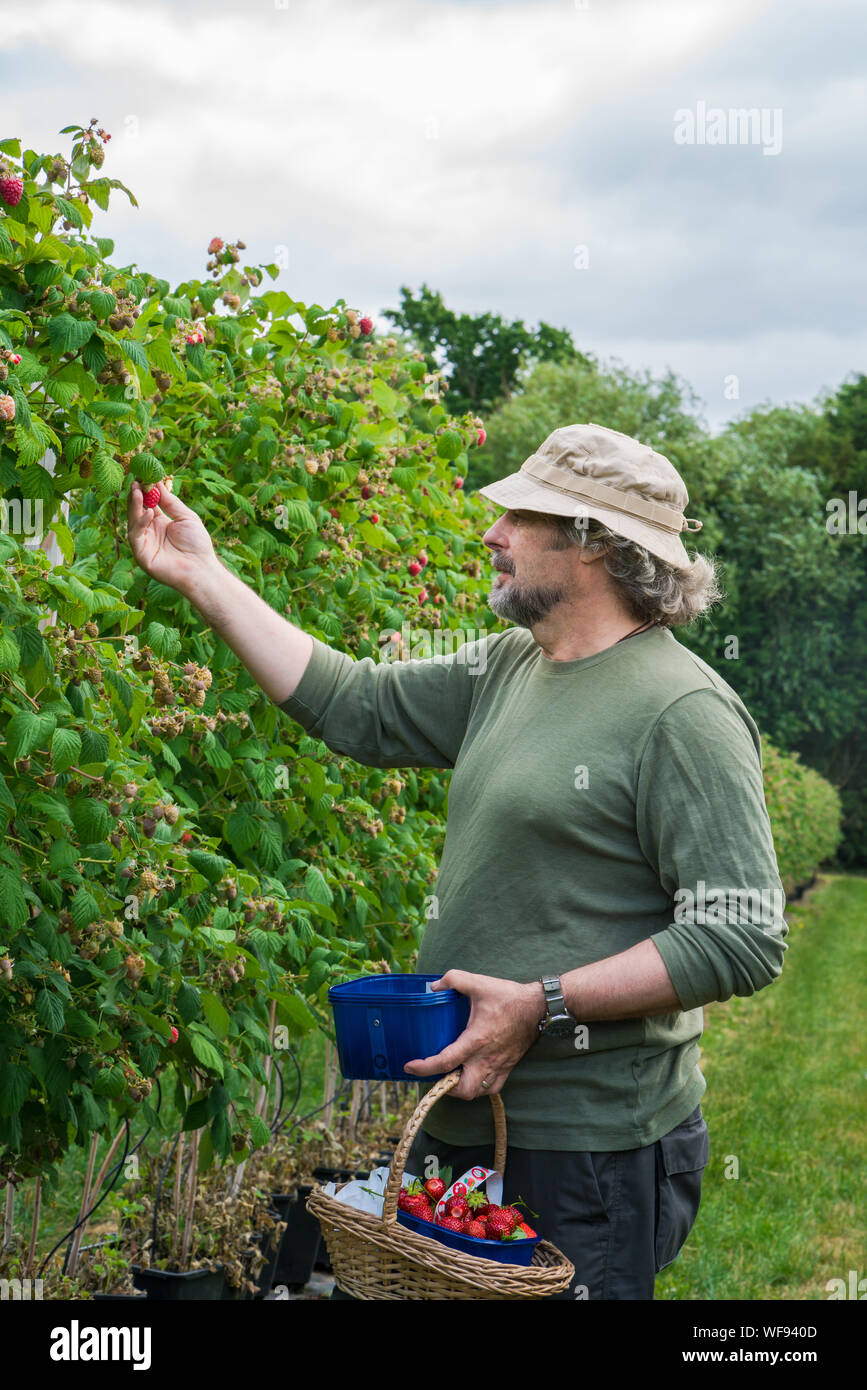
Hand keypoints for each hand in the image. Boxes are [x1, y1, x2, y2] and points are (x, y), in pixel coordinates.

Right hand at [126, 479, 218, 594]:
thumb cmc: (197, 544)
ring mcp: (144, 543)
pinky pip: (136, 536)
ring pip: (133, 521)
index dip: (145, 490)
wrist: (201, 568)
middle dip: (136, 496)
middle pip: (137, 511)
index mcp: (160, 523)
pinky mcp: (141, 554)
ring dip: (134, 506)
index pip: (148, 504)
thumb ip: (171, 501)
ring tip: (138, 491)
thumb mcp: (186, 516)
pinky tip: (148, 513)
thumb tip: (157, 482)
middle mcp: (149, 532)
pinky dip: (140, 523)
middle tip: (135, 481)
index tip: (143, 476)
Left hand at [402, 971, 542, 1099]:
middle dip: (445, 1087)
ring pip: (477, 1092)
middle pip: (463, 1090)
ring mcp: (499, 1065)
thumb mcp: (478, 983)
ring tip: (452, 1075)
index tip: (409, 1066)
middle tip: (436, 1073)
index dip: (424, 1068)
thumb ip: (453, 980)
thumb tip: (433, 986)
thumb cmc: (508, 997)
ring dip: (462, 1089)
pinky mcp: (508, 1066)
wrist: (539, 1007)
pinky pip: (492, 1088)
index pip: (445, 1062)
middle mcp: (487, 1058)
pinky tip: (472, 1074)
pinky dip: (479, 1087)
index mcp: (476, 1040)